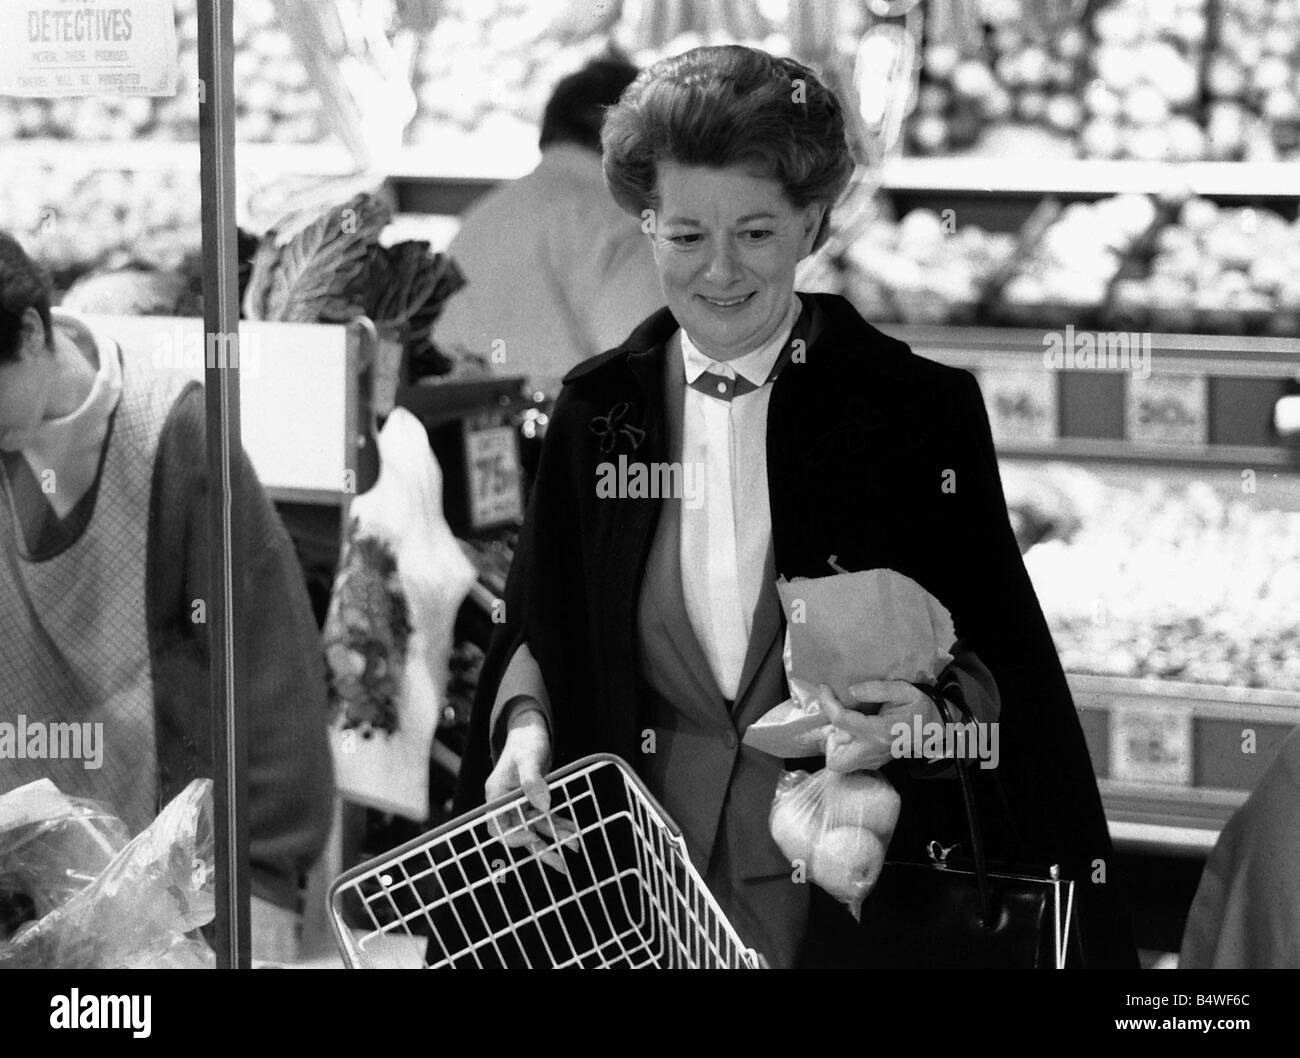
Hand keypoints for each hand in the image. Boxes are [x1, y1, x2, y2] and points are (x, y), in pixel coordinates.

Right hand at [484, 705, 577, 873]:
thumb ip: (533, 781)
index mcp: (496, 795)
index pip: (498, 827)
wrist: (530, 729)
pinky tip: (574, 830)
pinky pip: (546, 818)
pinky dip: (559, 824)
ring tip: (574, 848)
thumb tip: (544, 806)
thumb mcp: (528, 758)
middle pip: (519, 833)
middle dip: (540, 850)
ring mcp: (520, 803)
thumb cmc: (525, 740)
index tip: (534, 838)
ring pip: (535, 828)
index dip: (514, 837)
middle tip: (561, 866)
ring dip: (554, 839)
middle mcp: (506, 803)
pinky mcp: (534, 799)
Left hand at [819, 680, 944, 772]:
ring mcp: (875, 760)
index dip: (828, 703)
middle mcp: (874, 750)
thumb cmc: (920, 708)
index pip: (841, 721)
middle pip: (836, 761)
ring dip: (836, 745)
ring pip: (841, 764)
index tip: (824, 688)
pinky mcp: (876, 762)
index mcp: (880, 730)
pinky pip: (851, 761)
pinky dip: (846, 748)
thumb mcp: (904, 690)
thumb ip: (878, 689)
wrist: (938, 729)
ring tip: (845, 725)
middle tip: (836, 719)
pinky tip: (855, 731)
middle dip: (829, 740)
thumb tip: (852, 690)